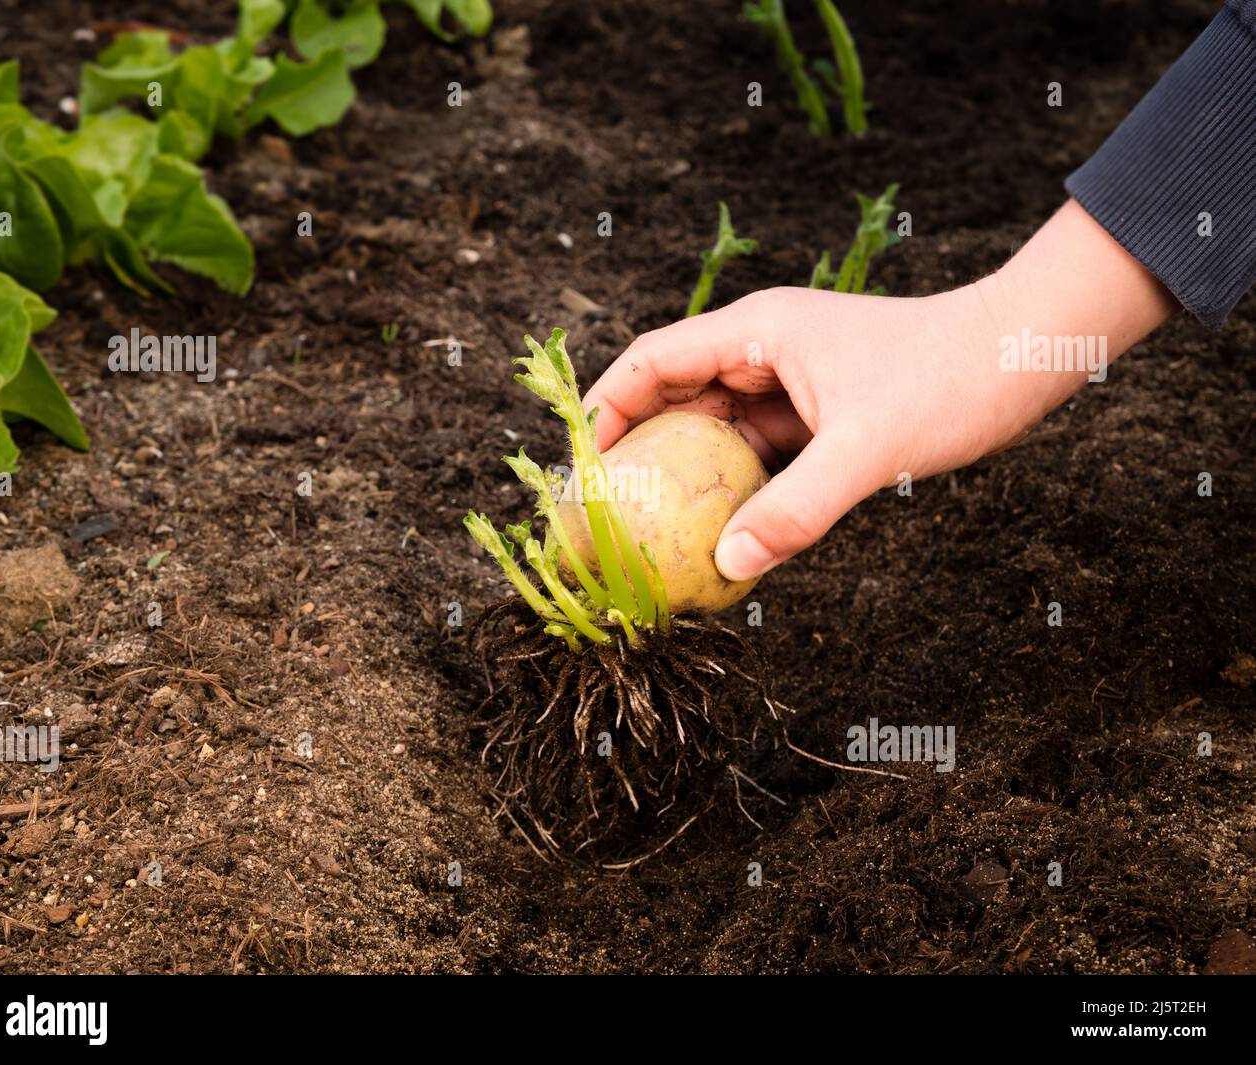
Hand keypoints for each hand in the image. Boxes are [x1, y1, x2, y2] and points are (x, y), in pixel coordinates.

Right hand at [582, 200, 1175, 581]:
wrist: (1027, 354)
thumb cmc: (951, 378)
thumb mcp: (867, 449)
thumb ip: (796, 509)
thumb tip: (728, 565)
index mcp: (758, 333)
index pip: (652, 361)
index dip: (604, 408)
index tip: (577, 464)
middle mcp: (765, 353)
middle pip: (675, 398)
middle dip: (637, 451)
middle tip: (606, 511)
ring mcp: (792, 384)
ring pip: (718, 433)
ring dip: (688, 477)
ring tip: (653, 532)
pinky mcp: (819, 415)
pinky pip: (759, 455)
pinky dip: (737, 490)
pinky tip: (725, 534)